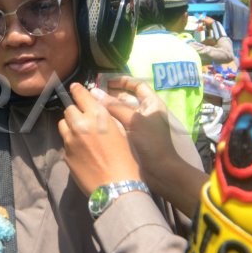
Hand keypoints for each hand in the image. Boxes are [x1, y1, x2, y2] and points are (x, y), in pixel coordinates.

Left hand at [58, 83, 142, 196]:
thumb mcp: (123, 133)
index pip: (81, 95)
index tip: (75, 88)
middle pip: (69, 109)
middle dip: (75, 111)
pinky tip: (83, 152)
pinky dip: (71, 143)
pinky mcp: (66, 155)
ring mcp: (70, 140)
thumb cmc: (128, 160)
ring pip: (63, 125)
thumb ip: (107, 119)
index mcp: (98, 116)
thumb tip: (98, 112)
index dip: (77, 90)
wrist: (117, 187)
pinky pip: (66, 142)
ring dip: (70, 126)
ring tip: (81, 135)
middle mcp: (80, 124)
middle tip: (83, 118)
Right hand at [88, 77, 209, 215]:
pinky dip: (109, 121)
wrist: (160, 171)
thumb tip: (94, 92)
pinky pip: (119, 124)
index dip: (123, 81)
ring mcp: (139, 125)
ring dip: (108, 108)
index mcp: (152, 104)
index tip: (106, 81)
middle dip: (111, 95)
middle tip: (93, 94)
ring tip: (91, 106)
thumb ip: (114, 106)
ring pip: (122, 112)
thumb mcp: (133, 120)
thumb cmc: (151, 142)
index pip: (137, 85)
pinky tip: (96, 121)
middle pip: (128, 98)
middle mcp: (146, 112)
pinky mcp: (133, 137)